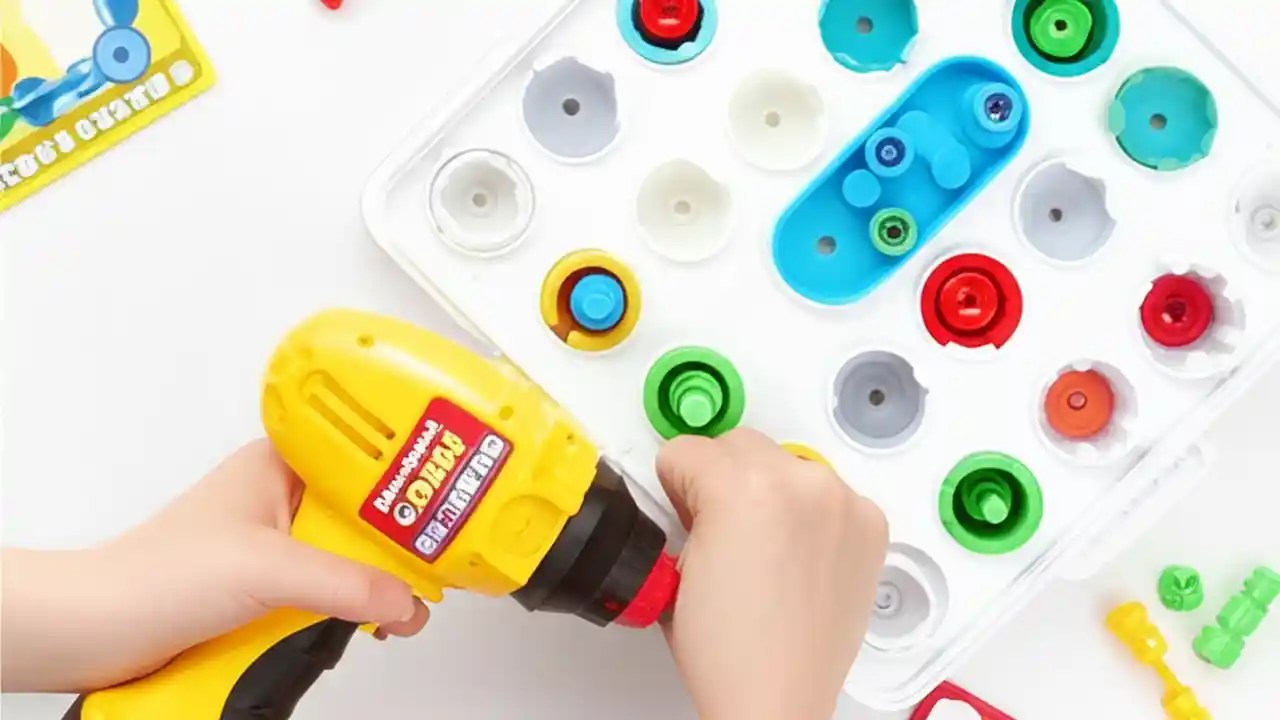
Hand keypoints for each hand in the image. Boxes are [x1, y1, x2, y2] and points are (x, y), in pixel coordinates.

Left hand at [1, 440, 428, 692]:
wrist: (102, 631)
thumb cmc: (154, 575)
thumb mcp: (268, 569)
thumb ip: (344, 584)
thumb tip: (405, 599)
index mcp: (282, 465)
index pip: (368, 463)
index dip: (408, 487)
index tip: (444, 511)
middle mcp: (282, 500)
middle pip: (366, 519)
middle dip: (393, 551)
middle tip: (423, 571)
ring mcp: (278, 547)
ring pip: (350, 561)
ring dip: (365, 589)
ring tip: (385, 605)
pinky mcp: (271, 589)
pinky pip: (328, 595)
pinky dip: (340, 613)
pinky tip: (349, 624)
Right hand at [657, 430, 888, 719]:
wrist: (776, 699)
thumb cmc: (728, 651)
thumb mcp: (675, 564)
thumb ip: (686, 508)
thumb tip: (695, 487)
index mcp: (745, 489)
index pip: (686, 450)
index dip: (674, 487)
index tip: (682, 513)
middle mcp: (801, 485)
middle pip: (738, 444)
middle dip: (719, 480)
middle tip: (716, 530)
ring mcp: (842, 504)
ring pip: (784, 462)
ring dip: (766, 490)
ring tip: (758, 546)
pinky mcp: (869, 525)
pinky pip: (825, 491)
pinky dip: (807, 512)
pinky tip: (793, 553)